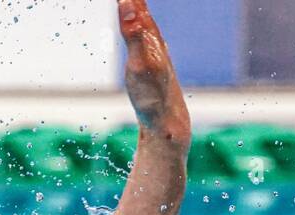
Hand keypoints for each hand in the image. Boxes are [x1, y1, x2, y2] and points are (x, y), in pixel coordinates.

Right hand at [119, 0, 190, 151]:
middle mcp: (156, 44)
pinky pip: (146, 40)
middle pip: (144, 15)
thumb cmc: (153, 95)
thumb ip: (134, 34)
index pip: (137, 9)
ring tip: (134, 3)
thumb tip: (127, 3)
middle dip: (134, 4)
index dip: (128, 0)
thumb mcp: (139, 64)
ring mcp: (156, 56)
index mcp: (151, 39)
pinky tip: (143, 32)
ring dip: (139, 13)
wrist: (168, 123)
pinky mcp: (154, 67)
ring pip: (147, 26)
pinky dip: (141, 29)